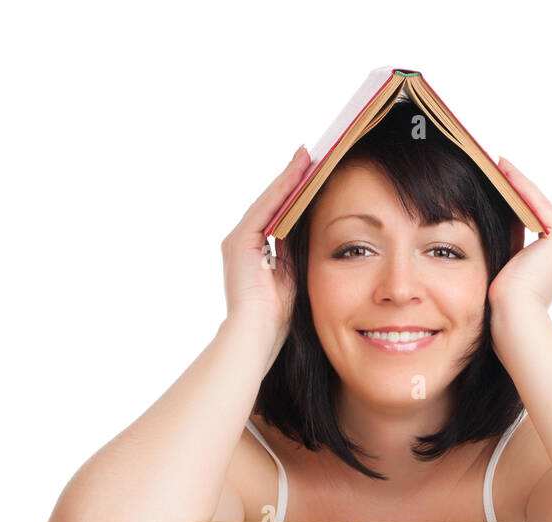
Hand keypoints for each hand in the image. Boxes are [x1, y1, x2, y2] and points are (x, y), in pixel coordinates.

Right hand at [221, 147, 311, 341]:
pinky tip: (300, 172)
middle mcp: (242, 243)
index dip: (294, 196)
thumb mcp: (292, 279)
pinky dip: (283, 188)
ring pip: (269, 200)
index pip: (277, 216)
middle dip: (291, 180)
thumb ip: (295, 255)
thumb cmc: (276, 320)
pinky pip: (266, 207)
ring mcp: (238, 240)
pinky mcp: (240, 240)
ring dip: (289, 177)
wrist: (256, 335)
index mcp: (254, 254)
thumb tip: (312, 233)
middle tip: (311, 156)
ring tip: (308, 157)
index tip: (311, 176)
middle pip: (271, 204)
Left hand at [488, 157, 551, 316]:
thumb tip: (491, 224)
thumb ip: (507, 246)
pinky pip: (539, 207)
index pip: (535, 223)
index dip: (517, 200)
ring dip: (518, 183)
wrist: (513, 319)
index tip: (499, 181)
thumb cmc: (502, 306)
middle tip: (498, 166)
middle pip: (539, 211)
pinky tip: (504, 171)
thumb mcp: (504, 270)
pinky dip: (521, 188)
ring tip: (498, 164)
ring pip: (539, 206)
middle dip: (518, 188)